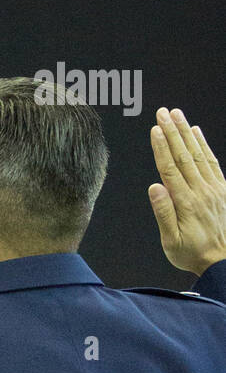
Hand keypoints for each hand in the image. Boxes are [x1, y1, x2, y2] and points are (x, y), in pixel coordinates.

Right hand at [148, 108, 225, 275]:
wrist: (222, 260)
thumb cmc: (193, 254)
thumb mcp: (172, 242)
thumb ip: (164, 214)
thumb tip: (154, 188)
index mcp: (186, 203)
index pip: (170, 169)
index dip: (162, 147)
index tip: (155, 129)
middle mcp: (201, 191)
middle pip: (184, 155)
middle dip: (172, 132)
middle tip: (163, 112)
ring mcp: (213, 188)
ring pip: (198, 154)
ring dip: (186, 133)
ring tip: (177, 115)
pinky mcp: (221, 189)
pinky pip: (211, 161)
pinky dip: (203, 145)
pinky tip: (196, 132)